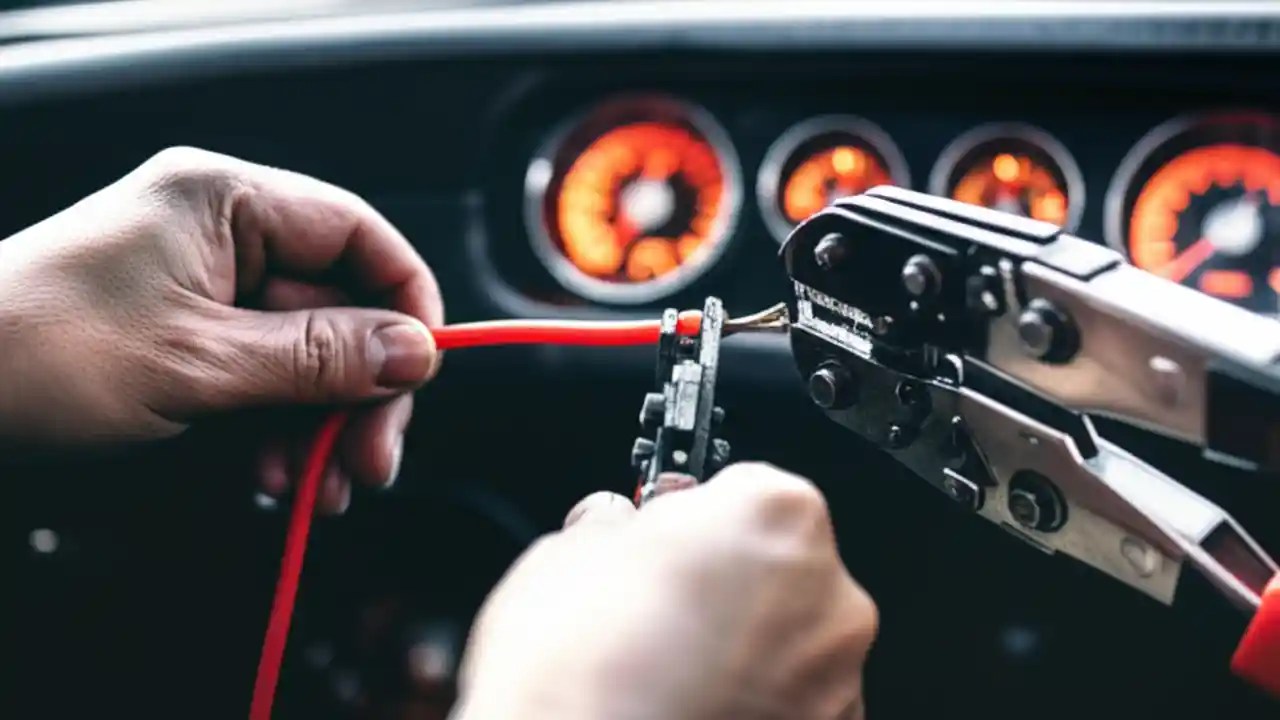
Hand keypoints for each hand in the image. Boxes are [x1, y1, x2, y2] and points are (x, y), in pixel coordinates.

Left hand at [0, 147, 442, 512]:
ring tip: (320, 485)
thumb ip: (317, 356)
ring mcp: (204, 286)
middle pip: (339, 303)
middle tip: (370, 460)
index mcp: (225, 200)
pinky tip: (274, 474)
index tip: (419, 374)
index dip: (404, 303)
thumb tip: (414, 352)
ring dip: (322, 423)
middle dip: (361, 388)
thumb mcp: (197, 362)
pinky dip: (279, 429)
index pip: (359, 235)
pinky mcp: (186, 336)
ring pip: (306, 351)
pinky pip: (263, 376)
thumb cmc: (38, 354)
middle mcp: (222, 233)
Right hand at [453, 463, 877, 719]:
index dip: (694, 516)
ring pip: (792, 639)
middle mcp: (828, 591)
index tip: (664, 537)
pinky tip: (694, 707)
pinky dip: (757, 704)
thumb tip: (613, 529)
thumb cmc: (578, 667)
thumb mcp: (567, 554)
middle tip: (657, 610)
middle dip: (726, 582)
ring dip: (745, 646)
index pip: (746, 488)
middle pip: (779, 566)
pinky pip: (795, 703)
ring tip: (666, 670)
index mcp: (775, 513)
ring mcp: (835, 677)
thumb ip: (614, 529)